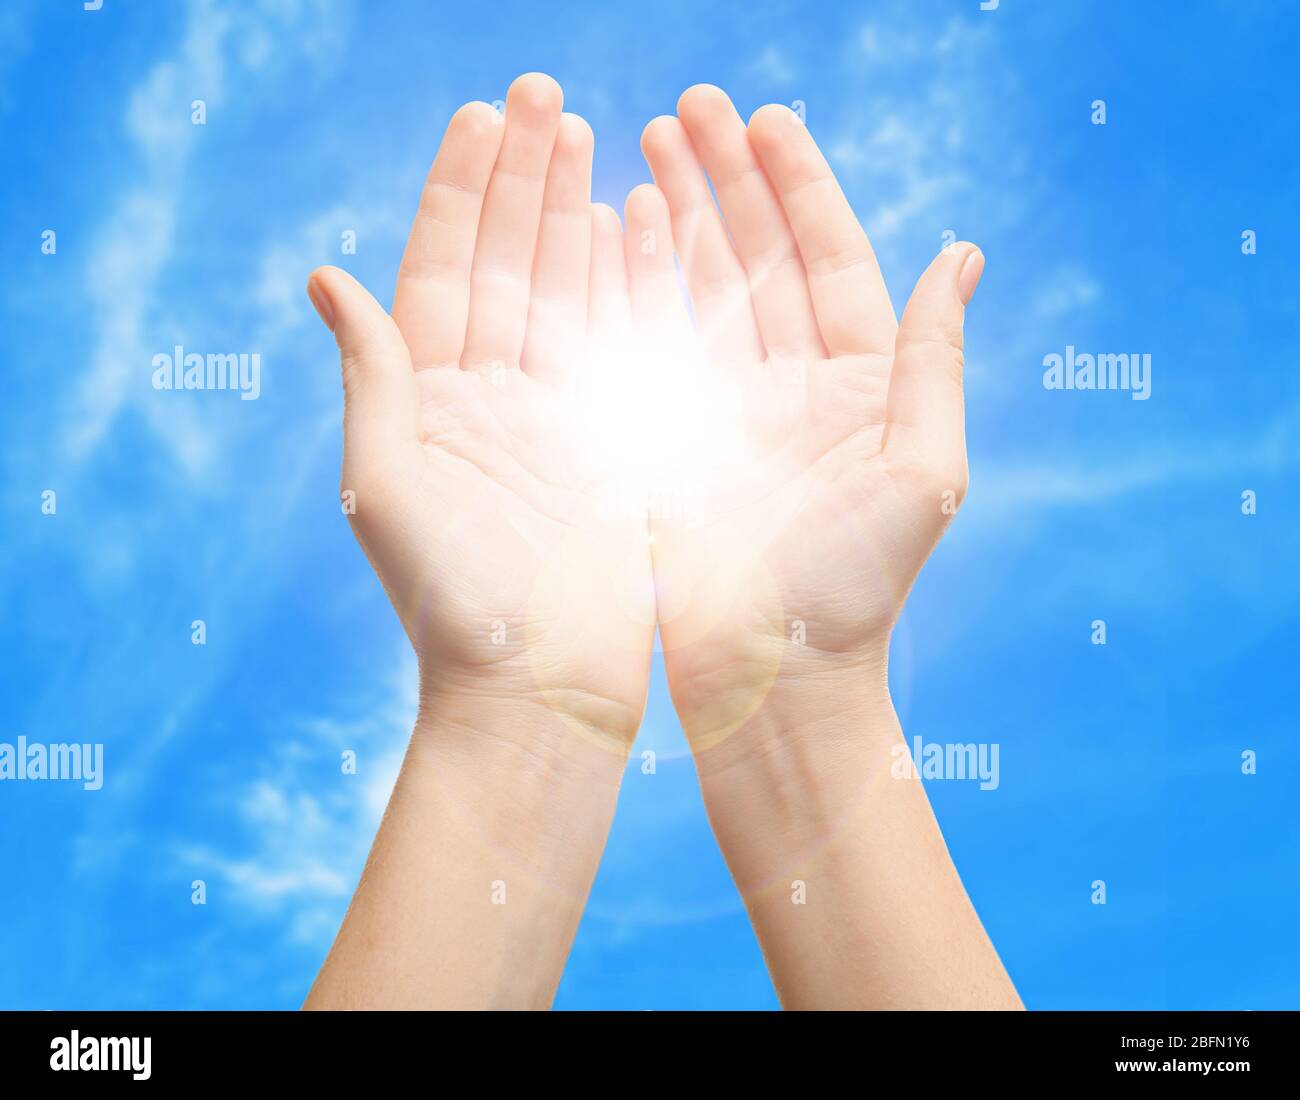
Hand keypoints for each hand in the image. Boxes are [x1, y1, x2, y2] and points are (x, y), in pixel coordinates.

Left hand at [307, 74, 653, 751]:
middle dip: (522, 180)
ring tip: (587, 138)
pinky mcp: (606, 448)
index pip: (444, 271)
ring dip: (571, 218)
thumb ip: (371, 380)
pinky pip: (616, 351)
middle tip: (545, 95)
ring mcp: (551, 421)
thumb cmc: (454, 608)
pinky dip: (625, 290)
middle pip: (507, 267)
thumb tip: (324, 278)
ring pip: (563, 297)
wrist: (540, 693)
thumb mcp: (387, 489)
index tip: (484, 116)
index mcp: (427, 402)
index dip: (461, 191)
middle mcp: (486, 400)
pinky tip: (631, 231)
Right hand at [624, 85, 984, 749]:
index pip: (830, 257)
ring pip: (700, 290)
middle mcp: (794, 385)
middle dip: (728, 178)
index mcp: (861, 384)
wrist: (773, 678)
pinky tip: (617, 229)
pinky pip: (650, 346)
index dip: (798, 184)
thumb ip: (934, 362)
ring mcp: (726, 409)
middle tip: (689, 105)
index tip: (765, 117)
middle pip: (760, 258)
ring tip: (645, 144)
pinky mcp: (671, 438)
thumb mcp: (924, 473)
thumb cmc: (854, 589)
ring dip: (677, 217)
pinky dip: (633, 287)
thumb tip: (962, 255)